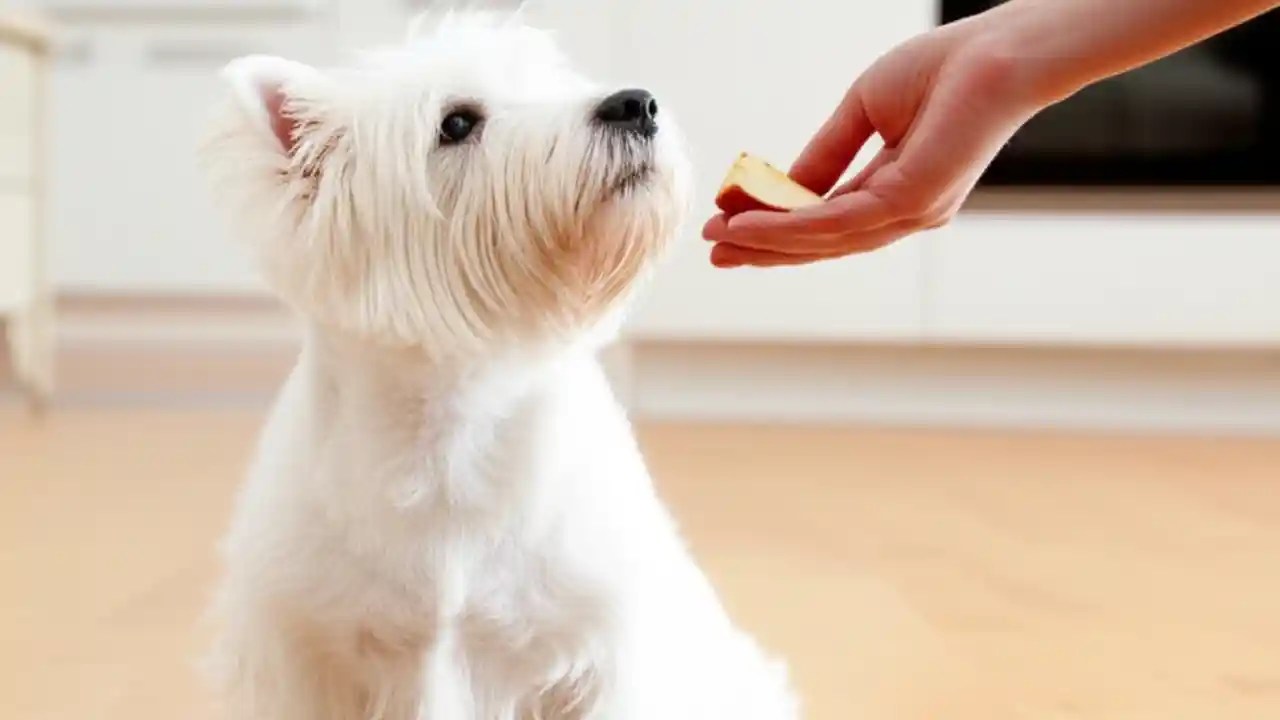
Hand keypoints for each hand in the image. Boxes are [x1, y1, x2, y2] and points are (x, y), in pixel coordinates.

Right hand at [701, 14, 1040, 267]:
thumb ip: (824, 155)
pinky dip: (788, 227)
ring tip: (721, 240)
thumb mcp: (864, 112)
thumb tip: (782, 189)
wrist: (1000, 50)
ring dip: (767, 242)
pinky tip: (752, 226)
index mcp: (900, 190)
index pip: (829, 221)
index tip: (730, 227)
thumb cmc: (946, 69)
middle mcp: (907, 211)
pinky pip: (836, 222)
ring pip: (825, 240)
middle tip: (714, 253)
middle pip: (823, 242)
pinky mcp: (913, 201)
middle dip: (764, 249)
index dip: (777, 226)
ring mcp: (912, 212)